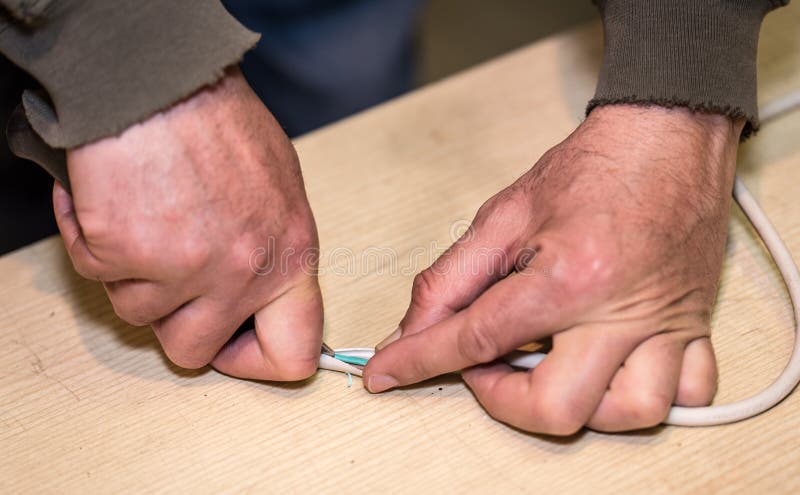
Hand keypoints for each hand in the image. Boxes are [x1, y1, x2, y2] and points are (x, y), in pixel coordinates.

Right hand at [53, 68, 322, 379]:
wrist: (160, 78)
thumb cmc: (218, 121)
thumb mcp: (278, 188)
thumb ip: (272, 249)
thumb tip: (262, 293)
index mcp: (290, 257)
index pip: (293, 354)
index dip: (256, 361)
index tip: (233, 344)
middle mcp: (242, 272)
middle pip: (193, 351)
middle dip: (173, 321)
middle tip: (169, 277)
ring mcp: (182, 267)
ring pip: (137, 313)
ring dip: (134, 274)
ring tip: (147, 216)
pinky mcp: (123, 253)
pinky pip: (96, 272)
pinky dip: (94, 240)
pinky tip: (113, 200)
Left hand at [364, 105, 743, 433]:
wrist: (666, 135)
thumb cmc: (591, 168)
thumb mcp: (504, 216)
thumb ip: (450, 280)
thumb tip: (410, 331)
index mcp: (566, 277)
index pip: (475, 339)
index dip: (418, 362)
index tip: (387, 376)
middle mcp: (619, 310)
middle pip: (556, 407)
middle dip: (502, 402)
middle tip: (484, 369)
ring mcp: (666, 322)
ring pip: (632, 414)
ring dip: (580, 408)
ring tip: (551, 368)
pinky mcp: (696, 323)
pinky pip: (690, 392)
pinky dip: (647, 396)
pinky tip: (615, 370)